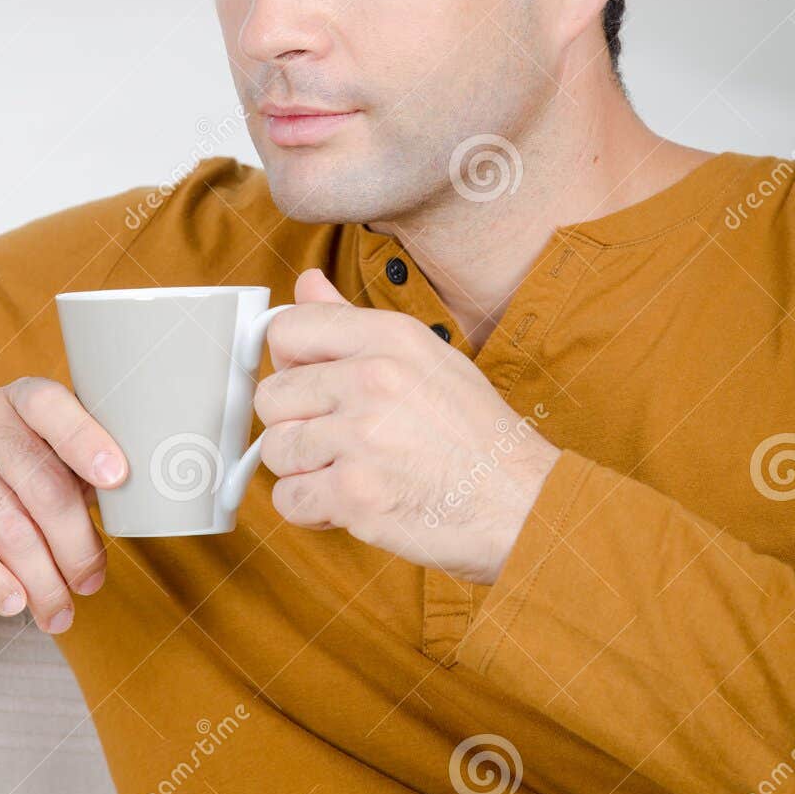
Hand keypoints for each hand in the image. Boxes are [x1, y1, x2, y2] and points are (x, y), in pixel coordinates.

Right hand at [0, 379, 128, 632]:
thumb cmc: (0, 484)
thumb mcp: (42, 469)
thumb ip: (81, 481)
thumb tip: (133, 517)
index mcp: (22, 400)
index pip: (52, 406)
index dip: (86, 440)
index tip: (118, 479)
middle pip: (43, 483)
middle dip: (75, 546)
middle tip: (89, 584)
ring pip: (9, 525)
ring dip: (42, 579)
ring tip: (58, 613)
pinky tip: (13, 603)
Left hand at [256, 270, 560, 582]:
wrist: (522, 504)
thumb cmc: (476, 437)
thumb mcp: (424, 358)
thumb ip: (353, 322)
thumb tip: (306, 283)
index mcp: (390, 337)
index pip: (287, 329)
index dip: (289, 364)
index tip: (310, 388)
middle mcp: (372, 379)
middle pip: (272, 396)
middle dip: (297, 425)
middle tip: (338, 441)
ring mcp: (362, 437)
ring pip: (276, 450)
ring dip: (305, 470)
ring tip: (350, 471)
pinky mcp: (355, 494)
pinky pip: (288, 499)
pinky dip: (312, 510)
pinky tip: (350, 503)